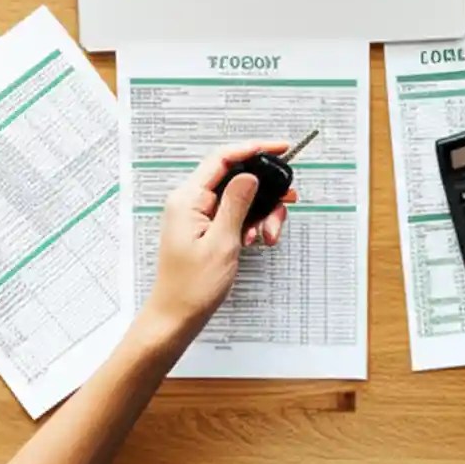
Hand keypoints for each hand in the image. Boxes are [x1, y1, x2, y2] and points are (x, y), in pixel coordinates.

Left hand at [142, 141, 290, 341]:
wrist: (178, 315)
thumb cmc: (192, 286)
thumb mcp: (222, 242)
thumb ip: (237, 204)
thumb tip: (250, 175)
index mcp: (187, 199)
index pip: (222, 158)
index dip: (253, 149)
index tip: (280, 149)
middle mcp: (190, 201)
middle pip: (235, 177)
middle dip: (264, 191)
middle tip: (286, 201)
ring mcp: (197, 214)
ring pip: (239, 197)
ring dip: (260, 212)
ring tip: (267, 234)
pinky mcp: (205, 226)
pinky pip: (234, 213)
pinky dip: (250, 223)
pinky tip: (255, 239)